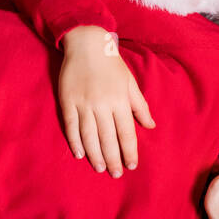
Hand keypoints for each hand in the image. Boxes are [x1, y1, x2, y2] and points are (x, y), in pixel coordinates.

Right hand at [58, 26, 154, 176]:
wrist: (86, 44)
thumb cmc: (112, 64)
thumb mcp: (130, 82)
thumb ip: (139, 105)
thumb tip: (150, 126)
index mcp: (120, 100)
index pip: (126, 132)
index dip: (129, 151)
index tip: (131, 165)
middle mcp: (102, 104)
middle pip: (108, 138)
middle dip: (113, 158)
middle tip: (115, 174)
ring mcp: (83, 103)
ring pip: (89, 136)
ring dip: (95, 154)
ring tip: (100, 168)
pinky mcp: (68, 101)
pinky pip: (71, 126)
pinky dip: (75, 141)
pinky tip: (79, 154)